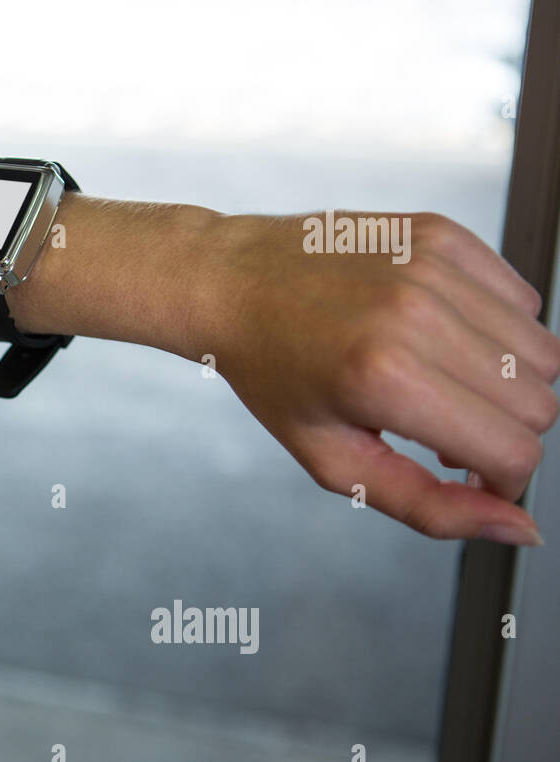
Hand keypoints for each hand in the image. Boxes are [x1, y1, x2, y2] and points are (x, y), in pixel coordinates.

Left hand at [206, 211, 559, 542]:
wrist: (231, 283)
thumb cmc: (272, 373)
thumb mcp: (334, 461)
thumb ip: (429, 506)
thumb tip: (516, 528)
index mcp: (385, 377)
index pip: (514, 450)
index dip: (502, 479)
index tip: (468, 475)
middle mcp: (416, 314)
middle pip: (539, 402)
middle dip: (501, 433)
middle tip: (442, 430)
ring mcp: (432, 266)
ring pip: (542, 352)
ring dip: (504, 384)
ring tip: (439, 385)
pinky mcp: (441, 233)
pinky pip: (523, 299)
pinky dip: (497, 330)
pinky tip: (440, 339)